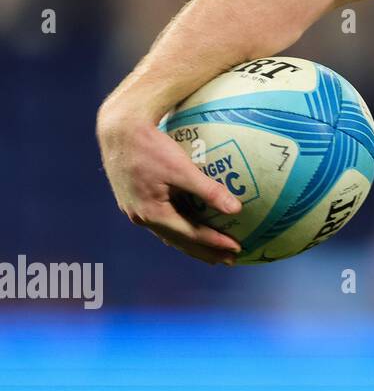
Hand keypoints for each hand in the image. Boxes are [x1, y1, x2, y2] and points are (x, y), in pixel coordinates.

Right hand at [96, 106, 243, 265]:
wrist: (119, 130)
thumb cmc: (151, 146)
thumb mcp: (181, 168)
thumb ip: (208, 190)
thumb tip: (236, 209)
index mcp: (152, 214)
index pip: (191, 235)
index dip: (215, 243)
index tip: (237, 249)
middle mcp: (141, 218)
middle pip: (179, 241)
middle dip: (205, 251)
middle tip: (229, 260)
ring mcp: (136, 210)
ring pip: (169, 233)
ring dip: (192, 243)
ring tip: (213, 251)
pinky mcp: (134, 200)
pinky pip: (162, 220)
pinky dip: (179, 228)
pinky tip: (190, 226)